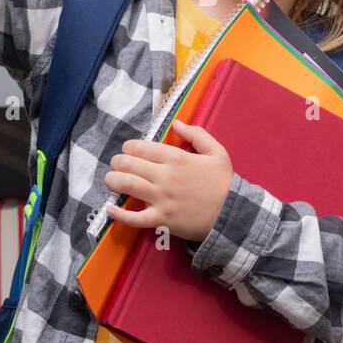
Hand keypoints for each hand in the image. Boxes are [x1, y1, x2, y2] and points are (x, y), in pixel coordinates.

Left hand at [102, 121, 233, 243]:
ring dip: (113, 181)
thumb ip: (196, 134)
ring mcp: (161, 199)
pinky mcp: (161, 219)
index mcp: (176, 158)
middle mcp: (164, 176)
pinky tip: (109, 209)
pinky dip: (119, 214)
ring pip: (126, 185)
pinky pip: (134, 218)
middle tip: (117, 165)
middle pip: (128, 164)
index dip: (128, 148)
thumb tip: (177, 123)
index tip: (128, 151)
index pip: (140, 147)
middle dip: (117, 162)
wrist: (232, 214)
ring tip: (111, 180)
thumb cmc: (224, 183)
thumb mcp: (216, 152)